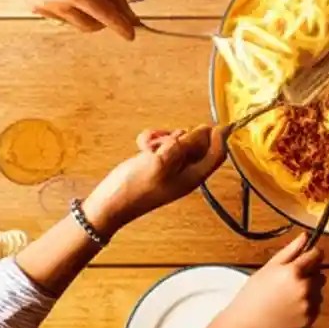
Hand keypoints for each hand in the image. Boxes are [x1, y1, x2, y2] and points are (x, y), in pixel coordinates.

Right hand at [19, 0, 138, 38]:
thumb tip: (130, 17)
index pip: (106, 18)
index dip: (121, 27)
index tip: (130, 34)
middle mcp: (59, 4)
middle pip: (90, 26)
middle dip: (102, 19)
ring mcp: (44, 7)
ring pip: (75, 23)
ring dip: (85, 14)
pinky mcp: (35, 6)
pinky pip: (60, 16)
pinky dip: (69, 9)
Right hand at [83, 126, 227, 235]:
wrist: (108, 203)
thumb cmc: (134, 189)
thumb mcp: (161, 164)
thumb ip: (184, 147)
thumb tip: (203, 131)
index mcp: (193, 177)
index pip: (217, 154)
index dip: (219, 137)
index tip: (212, 124)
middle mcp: (184, 172)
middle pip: (197, 144)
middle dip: (183, 135)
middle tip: (167, 140)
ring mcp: (169, 166)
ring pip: (177, 140)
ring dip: (164, 137)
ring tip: (149, 147)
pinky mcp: (155, 161)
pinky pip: (160, 143)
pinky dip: (151, 140)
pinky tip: (141, 147)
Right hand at [219, 234, 324, 327]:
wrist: (247, 323)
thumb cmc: (254, 293)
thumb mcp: (270, 266)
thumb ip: (291, 250)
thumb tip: (305, 236)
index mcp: (294, 272)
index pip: (317, 254)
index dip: (313, 254)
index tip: (309, 256)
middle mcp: (304, 288)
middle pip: (320, 273)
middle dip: (309, 274)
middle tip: (289, 280)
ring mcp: (308, 305)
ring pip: (319, 290)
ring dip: (309, 290)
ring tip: (288, 295)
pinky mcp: (310, 318)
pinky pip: (316, 305)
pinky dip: (307, 304)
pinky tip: (290, 306)